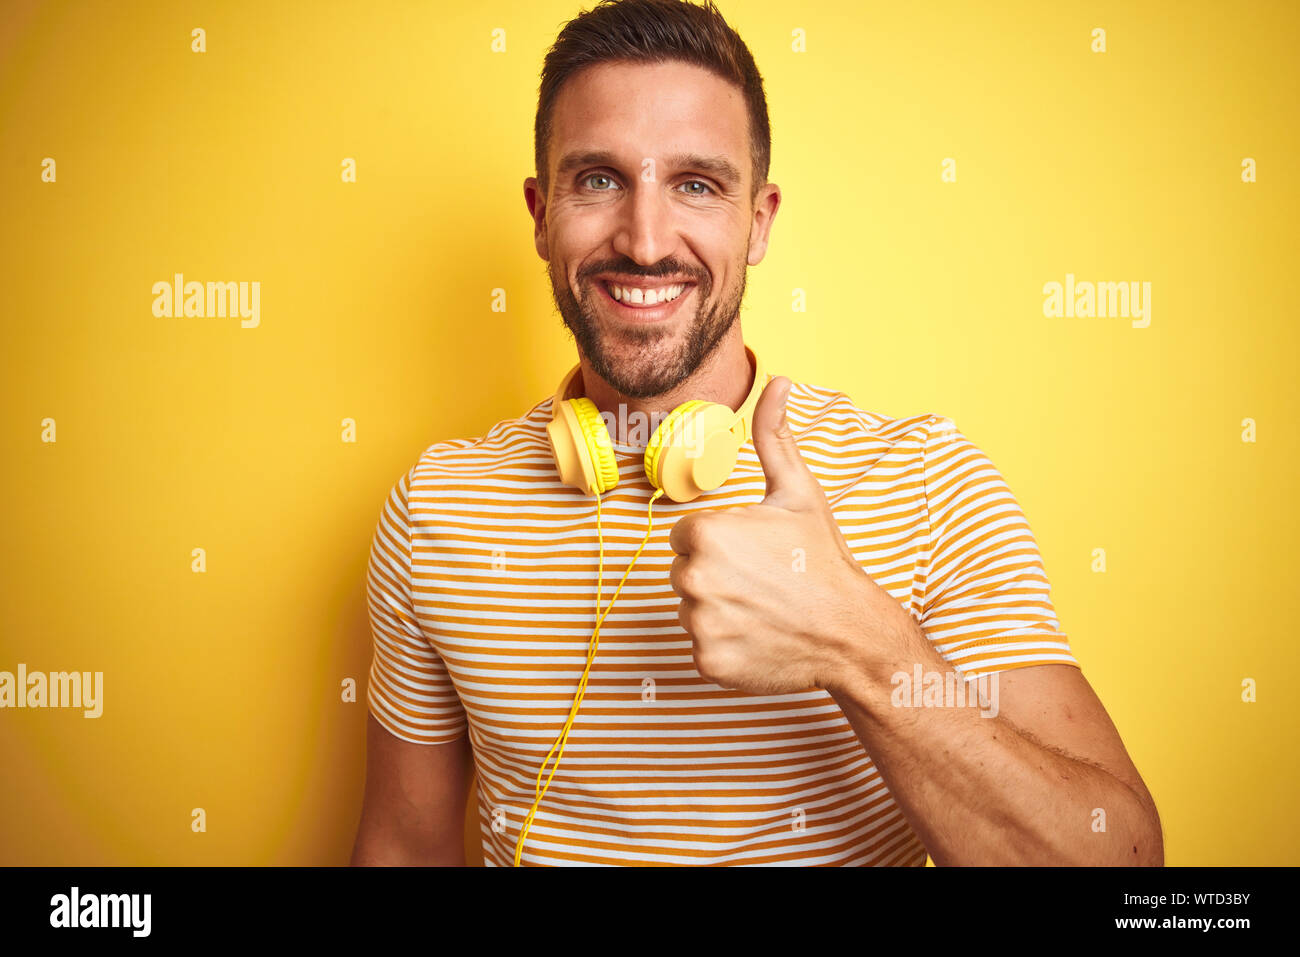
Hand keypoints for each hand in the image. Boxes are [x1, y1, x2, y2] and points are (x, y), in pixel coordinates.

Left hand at [668, 376, 899, 694]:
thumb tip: (777, 382)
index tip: (755, 552)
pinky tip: (760, 635)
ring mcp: (698, 624)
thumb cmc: (822, 558)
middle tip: (763, 580)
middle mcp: (692, 578)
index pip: (685, 535)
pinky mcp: (706, 662)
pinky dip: (726, 644)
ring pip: (692, 608)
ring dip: (719, 608)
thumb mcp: (799, 492)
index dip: (721, 541)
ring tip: (763, 607)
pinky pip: (703, 645)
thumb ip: (774, 436)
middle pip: (684, 571)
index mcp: (704, 533)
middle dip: (717, 573)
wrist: (850, 632)